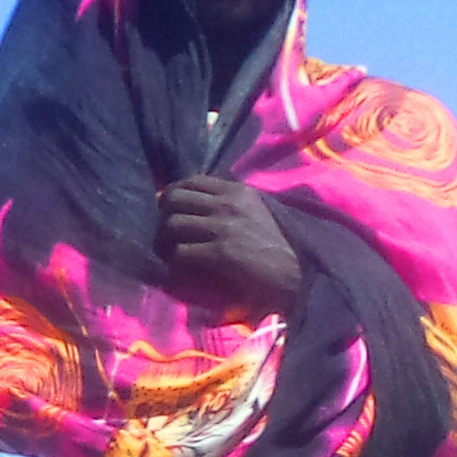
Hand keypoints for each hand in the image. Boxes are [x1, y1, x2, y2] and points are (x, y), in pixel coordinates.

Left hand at [156, 178, 300, 317]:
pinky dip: (174, 267)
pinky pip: (179, 254)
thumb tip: (195, 205)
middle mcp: (228, 203)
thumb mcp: (255, 212)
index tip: (170, 214)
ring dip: (164, 244)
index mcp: (237, 191)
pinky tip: (181, 275)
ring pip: (171, 225)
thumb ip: (228, 204)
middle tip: (165, 239)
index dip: (172, 197)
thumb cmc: (273, 248)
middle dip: (162, 220)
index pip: (190, 181)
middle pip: (172, 199)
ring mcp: (224, 227)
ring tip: (170, 258)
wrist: (294, 274)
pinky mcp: (220, 253)